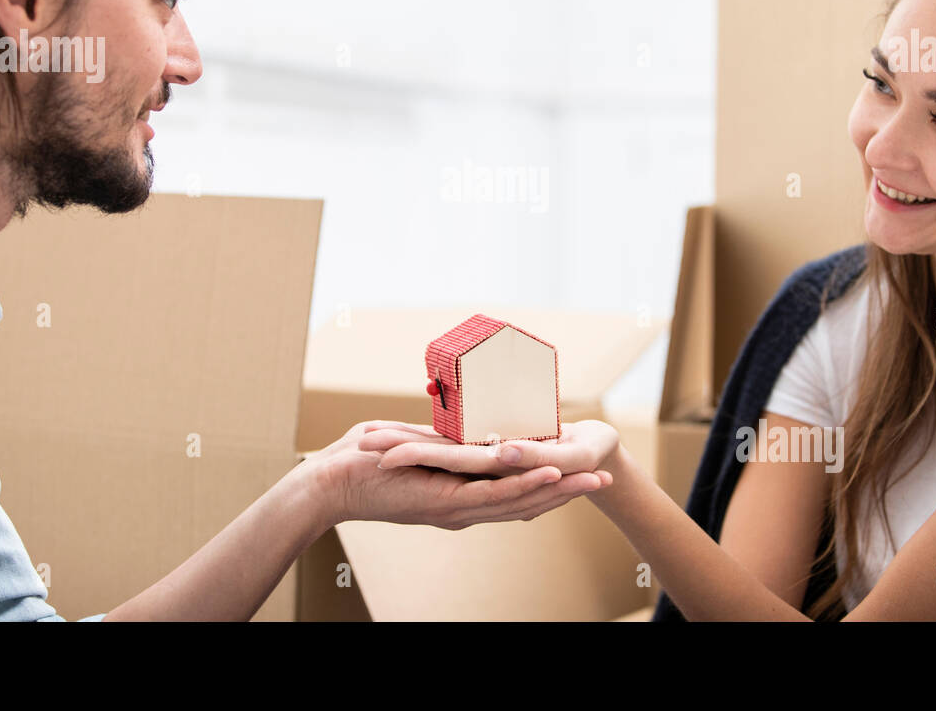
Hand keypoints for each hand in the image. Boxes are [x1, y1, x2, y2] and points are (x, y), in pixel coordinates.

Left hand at [308, 420, 612, 530]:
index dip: (551, 485)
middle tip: (607, 480)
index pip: (515, 490)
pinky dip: (522, 486)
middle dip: (569, 490)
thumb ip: (438, 439)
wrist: (327, 481)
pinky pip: (490, 496)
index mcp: (460, 493)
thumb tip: (450, 429)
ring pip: (517, 500)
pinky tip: (550, 479)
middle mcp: (464, 505)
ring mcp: (456, 506)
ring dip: (557, 490)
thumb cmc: (363, 458)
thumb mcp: (412, 442)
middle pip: (527, 500)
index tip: (585, 474)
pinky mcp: (444, 503)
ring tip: (593, 481)